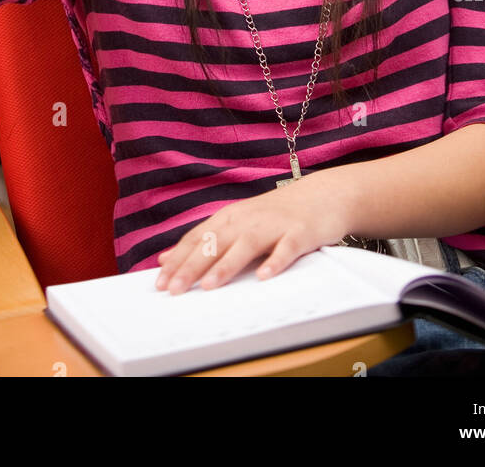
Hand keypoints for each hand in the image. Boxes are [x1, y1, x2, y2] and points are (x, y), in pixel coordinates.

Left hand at [155, 171, 355, 293]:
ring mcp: (274, 225)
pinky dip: (275, 261)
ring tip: (209, 286)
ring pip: (246, 245)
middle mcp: (249, 219)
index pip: (198, 238)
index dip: (179, 259)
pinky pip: (286, 248)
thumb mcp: (239, 221)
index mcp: (231, 217)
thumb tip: (167, 258)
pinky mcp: (300, 232)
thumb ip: (205, 239)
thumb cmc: (278, 214)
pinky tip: (264, 277)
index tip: (160, 282)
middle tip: (174, 290)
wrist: (324, 194)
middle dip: (193, 266)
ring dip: (227, 266)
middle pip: (216, 242)